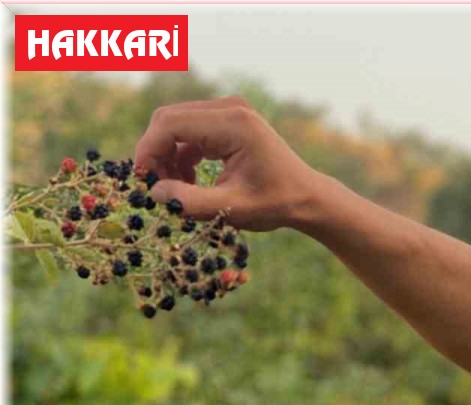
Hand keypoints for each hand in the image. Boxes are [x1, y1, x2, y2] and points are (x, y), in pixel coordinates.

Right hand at [133, 97, 328, 231]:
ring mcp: (230, 111)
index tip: (143, 182)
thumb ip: (191, 201)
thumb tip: (154, 192)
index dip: (148, 151)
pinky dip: (181, 155)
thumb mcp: (232, 209)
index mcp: (234, 123)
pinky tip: (188, 181)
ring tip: (178, 189)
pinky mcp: (228, 121)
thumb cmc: (276, 204)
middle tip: (158, 188)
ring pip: (176, 125)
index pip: (171, 124)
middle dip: (156, 153)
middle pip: (169, 119)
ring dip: (168, 156)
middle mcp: (231, 108)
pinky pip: (189, 131)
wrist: (307, 197)